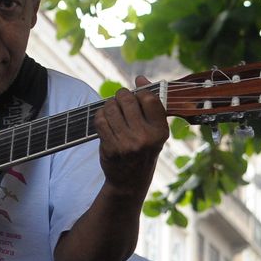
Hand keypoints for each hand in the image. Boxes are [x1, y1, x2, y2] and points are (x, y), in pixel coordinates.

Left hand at [94, 76, 168, 199]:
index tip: (137, 96)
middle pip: (127, 99)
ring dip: (109, 105)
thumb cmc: (144, 151)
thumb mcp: (155, 131)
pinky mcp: (110, 148)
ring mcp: (126, 143)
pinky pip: (100, 120)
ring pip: (111, 108)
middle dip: (121, 96)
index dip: (140, 92)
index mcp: (160, 131)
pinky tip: (105, 120)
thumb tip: (140, 78)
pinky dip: (100, 116)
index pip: (149, 98)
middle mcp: (145, 137)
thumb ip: (151, 104)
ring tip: (112, 110)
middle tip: (121, 101)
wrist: (130, 182)